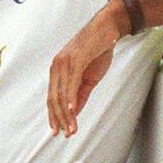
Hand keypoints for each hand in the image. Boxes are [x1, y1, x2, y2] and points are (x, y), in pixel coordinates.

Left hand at [47, 0, 127, 136]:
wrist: (109, 28)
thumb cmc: (99, 50)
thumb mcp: (90, 77)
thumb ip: (81, 93)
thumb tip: (75, 111)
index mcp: (58, 71)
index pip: (53, 98)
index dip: (55, 115)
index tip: (58, 131)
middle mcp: (56, 67)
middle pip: (54, 99)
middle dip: (59, 119)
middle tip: (65, 135)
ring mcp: (64, 62)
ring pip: (62, 94)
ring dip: (67, 114)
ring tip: (71, 129)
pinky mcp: (75, 59)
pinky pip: (71, 82)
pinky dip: (71, 98)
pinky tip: (72, 110)